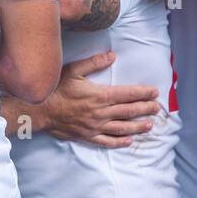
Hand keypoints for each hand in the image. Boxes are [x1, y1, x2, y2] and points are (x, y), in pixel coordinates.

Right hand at [39, 51, 160, 147]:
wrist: (39, 110)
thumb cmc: (55, 89)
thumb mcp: (73, 70)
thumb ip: (94, 63)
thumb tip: (111, 56)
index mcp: (100, 95)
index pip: (128, 94)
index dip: (143, 93)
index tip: (154, 92)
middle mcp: (101, 113)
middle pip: (129, 111)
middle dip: (145, 109)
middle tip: (157, 108)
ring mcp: (95, 126)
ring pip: (122, 127)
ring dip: (137, 126)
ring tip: (149, 125)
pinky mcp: (87, 136)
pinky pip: (107, 141)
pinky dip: (119, 142)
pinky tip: (128, 141)